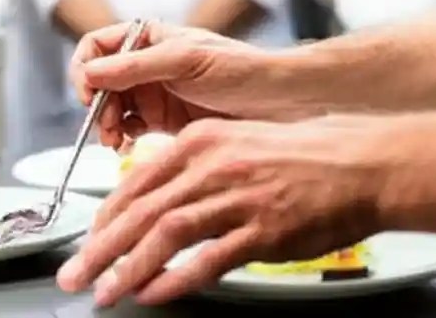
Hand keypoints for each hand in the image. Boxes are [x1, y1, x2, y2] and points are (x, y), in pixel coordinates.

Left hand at [56, 115, 389, 305]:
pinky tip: (154, 293)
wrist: (361, 163)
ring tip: (105, 292)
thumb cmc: (302, 155)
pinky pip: (208, 260)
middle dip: (99, 249)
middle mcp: (212, 166)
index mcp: (200, 141)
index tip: (88, 242)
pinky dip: (175, 279)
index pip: (136, 183)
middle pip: (140, 212)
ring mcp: (237, 198)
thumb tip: (156, 198)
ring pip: (165, 235)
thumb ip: (194, 167)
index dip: (105, 219)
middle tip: (74, 275)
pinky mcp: (263, 231)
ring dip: (127, 268)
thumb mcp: (236, 142)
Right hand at [70, 21, 273, 147]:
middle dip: (97, 105)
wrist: (282, 104)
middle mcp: (148, 64)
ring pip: (112, 109)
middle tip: (107, 127)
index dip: (86, 68)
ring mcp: (155, 94)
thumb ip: (135, 66)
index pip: (98, 46)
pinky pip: (131, 129)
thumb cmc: (242, 70)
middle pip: (100, 83)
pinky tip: (130, 147)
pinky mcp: (165, 122)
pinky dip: (124, 138)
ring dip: (107, 125)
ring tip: (117, 142)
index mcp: (150, 38)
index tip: (89, 93)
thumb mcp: (185, 61)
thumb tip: (90, 72)